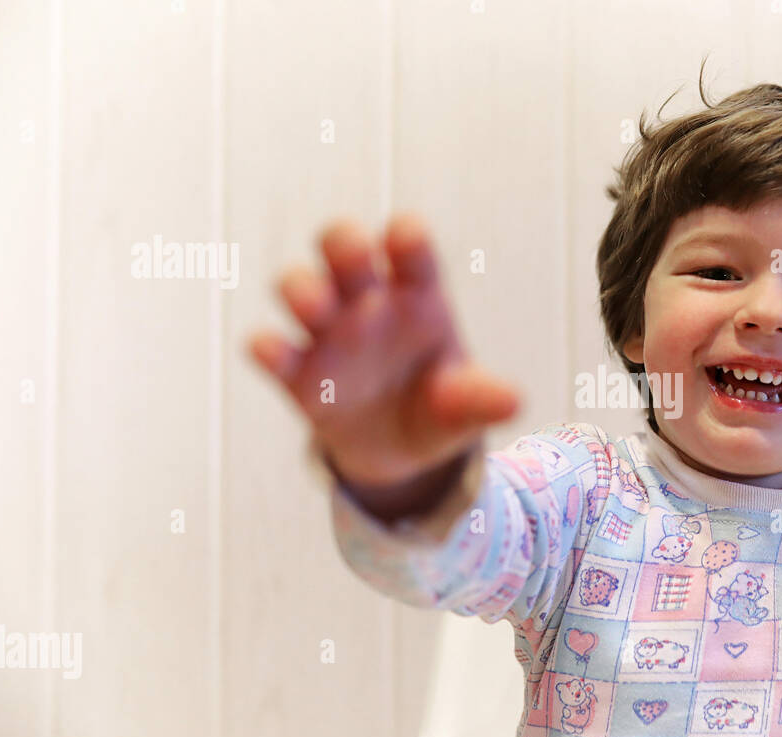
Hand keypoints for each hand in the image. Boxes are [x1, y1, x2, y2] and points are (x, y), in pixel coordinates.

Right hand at [247, 214, 519, 488]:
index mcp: (417, 295)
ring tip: (318, 312)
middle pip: (342, 245)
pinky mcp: (298, 375)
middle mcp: (368, 302)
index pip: (408, 245)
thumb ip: (484, 399)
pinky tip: (272, 350)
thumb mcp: (468, 406)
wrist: (404, 454)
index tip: (406, 243)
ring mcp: (329, 334)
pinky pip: (271, 349)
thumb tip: (516, 403)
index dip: (405, 236)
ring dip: (301, 289)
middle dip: (344, 243)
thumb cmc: (442, 408)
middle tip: (355, 262)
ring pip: (298, 285)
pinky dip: (265, 346)